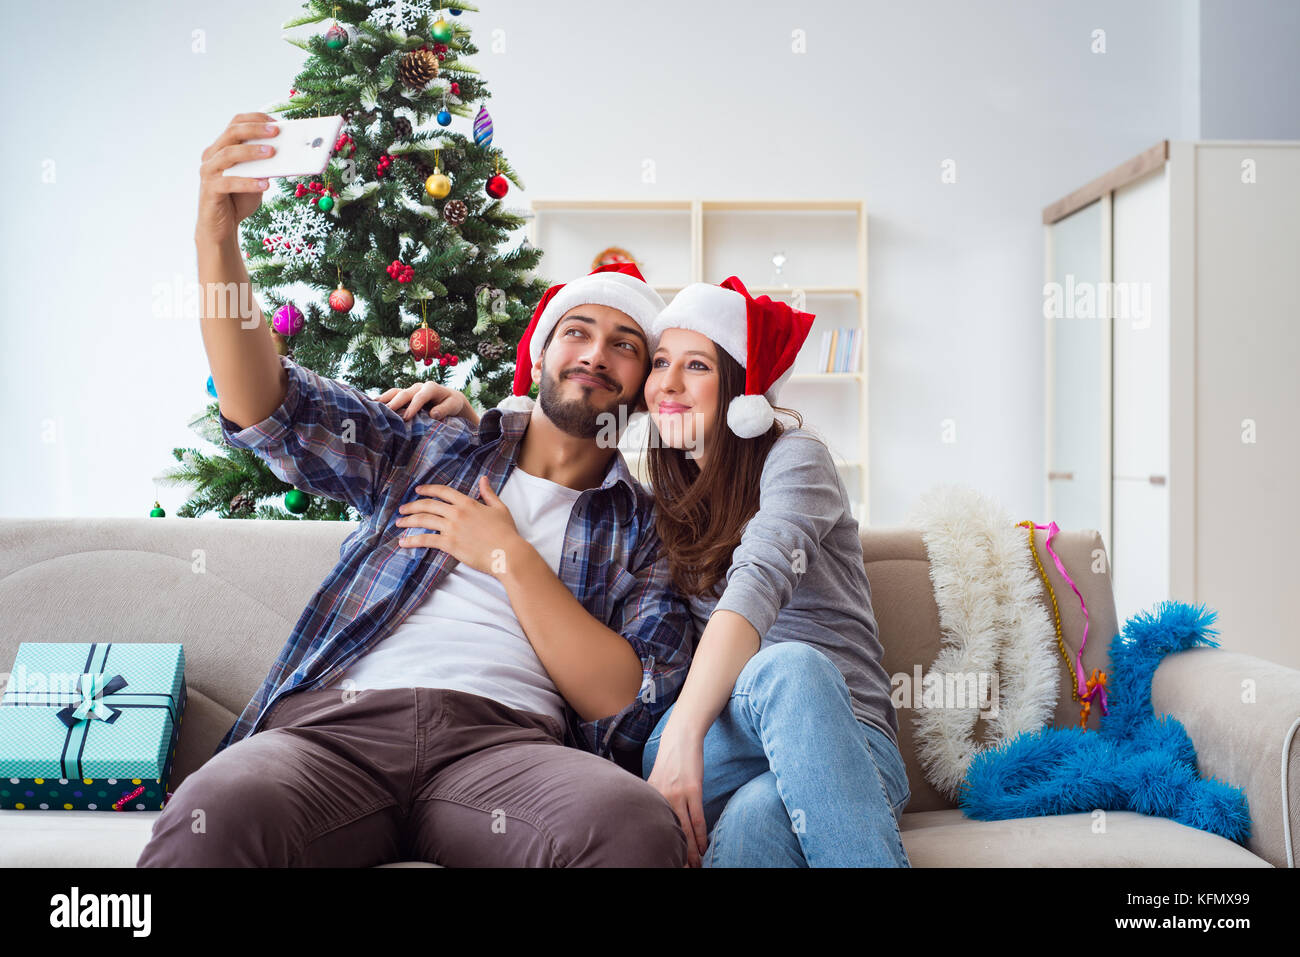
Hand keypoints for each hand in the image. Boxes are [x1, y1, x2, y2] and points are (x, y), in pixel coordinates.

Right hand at [196, 112, 279, 246]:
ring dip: (252, 151)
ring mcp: (208, 171)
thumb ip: (265, 166)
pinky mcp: (210, 189)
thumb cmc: (239, 199)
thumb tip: (287, 154)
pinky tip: (265, 185)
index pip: (236, 123)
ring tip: (273, 153)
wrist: (221, 227)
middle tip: (276, 131)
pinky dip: (248, 182)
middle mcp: (212, 155)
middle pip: (232, 133)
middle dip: (256, 129)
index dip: (256, 119)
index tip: (277, 122)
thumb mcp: (256, 178)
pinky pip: (229, 182)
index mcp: (222, 147)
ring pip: (229, 154)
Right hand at [376, 381, 479, 427]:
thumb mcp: (453, 405)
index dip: (413, 406)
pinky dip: (382, 400)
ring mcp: (410, 390)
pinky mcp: (404, 395)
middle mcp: (418, 387)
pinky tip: (371, 405)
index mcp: (431, 388)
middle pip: (404, 393)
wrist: (449, 399)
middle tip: (387, 413)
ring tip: (372, 407)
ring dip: (384, 399)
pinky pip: (391, 395)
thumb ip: (445, 409)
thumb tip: (434, 414)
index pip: (420, 396)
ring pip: (395, 392)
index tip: (407, 417)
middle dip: (395, 403)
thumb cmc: (452, 403)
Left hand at [395, 475, 521, 574]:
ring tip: (399, 522)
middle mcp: (457, 513)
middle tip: (403, 509)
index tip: (418, 490)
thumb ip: (488, 493)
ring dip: (408, 520)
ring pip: (424, 520)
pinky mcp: (449, 544)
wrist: (507, 553)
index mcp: (468, 503)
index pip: (443, 492)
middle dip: (412, 506)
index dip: (428, 489)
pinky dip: (412, 540)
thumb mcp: (500, 508)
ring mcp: (451, 528)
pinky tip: (403, 542)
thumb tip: (483, 479)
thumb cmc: (506, 532)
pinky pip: (426, 540)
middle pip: (428, 505)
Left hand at [645, 724, 709, 867]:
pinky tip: (703, 848)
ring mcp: (677, 794)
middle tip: (681, 870)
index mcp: (649, 798)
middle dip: (676, 855)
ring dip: (691, 852)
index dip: (659, 848)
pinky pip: (697, 819)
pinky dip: (700, 836)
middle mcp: (660, 798)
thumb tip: (656, 820)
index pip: (654, 830)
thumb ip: (655, 799)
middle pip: (669, 834)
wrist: (681, 737)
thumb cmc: (669, 760)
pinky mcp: (693, 789)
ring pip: (684, 831)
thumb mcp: (655, 780)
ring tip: (695, 866)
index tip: (664, 861)